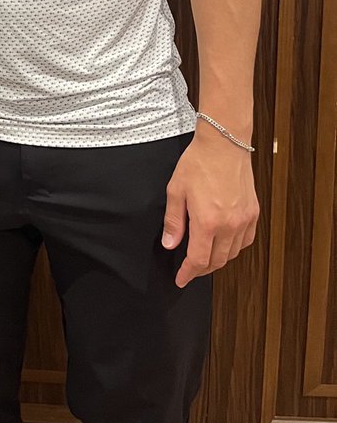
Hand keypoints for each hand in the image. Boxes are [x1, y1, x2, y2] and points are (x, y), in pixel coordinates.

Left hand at [162, 127, 258, 287]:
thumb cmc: (198, 162)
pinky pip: (246, 241)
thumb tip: (170, 244)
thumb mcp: (176, 190)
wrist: (224, 143)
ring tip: (205, 257)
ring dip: (218, 260)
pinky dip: (234, 248)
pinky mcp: (253, 213)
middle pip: (217, 261)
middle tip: (190, 269)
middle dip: (202, 269)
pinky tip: (224, 243)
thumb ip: (174, 221)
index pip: (199, 260)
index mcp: (208, 221)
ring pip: (233, 254)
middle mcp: (230, 225)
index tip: (181, 279)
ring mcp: (244, 220)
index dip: (188, 273)